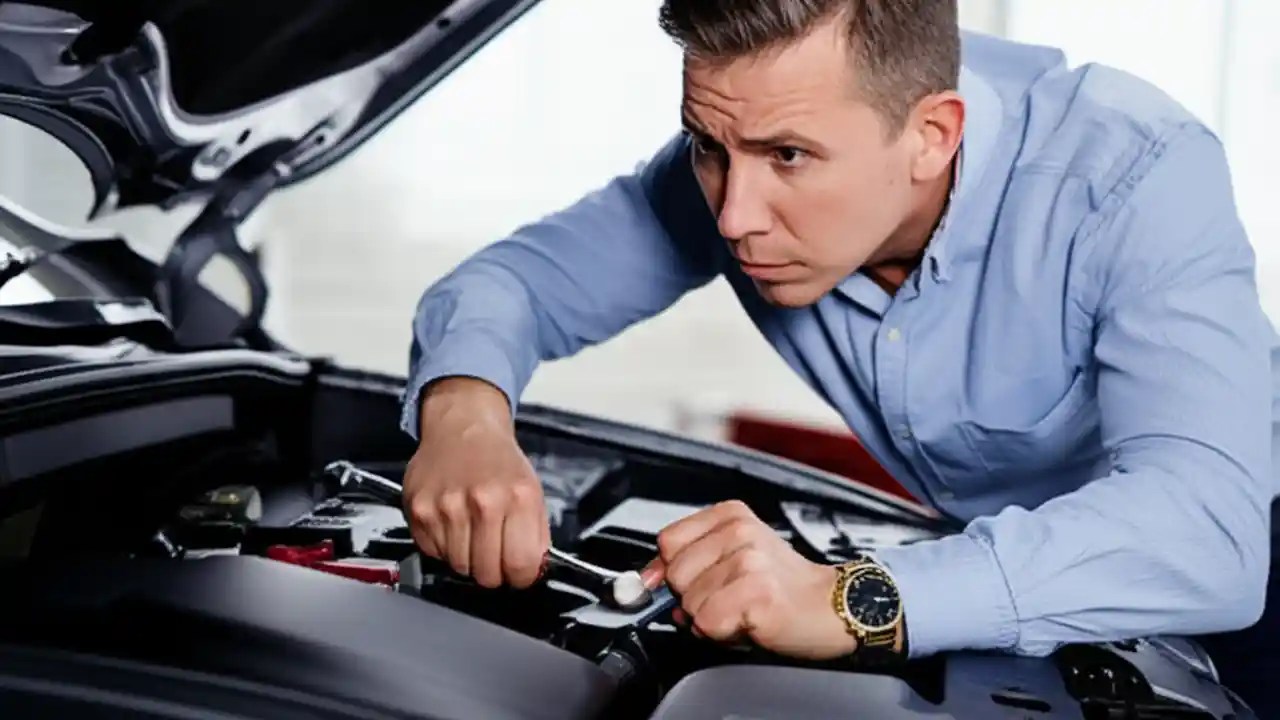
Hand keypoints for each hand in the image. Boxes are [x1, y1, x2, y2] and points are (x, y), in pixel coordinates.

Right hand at [402, 378, 549, 588]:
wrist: (462, 428)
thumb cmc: (498, 460)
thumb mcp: (532, 490)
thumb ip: (536, 535)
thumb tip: (531, 571)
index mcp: (517, 498)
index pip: (520, 565)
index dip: (520, 577)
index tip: (517, 573)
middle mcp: (482, 503)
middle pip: (486, 574)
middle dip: (493, 571)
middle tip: (493, 553)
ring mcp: (447, 507)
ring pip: (458, 567)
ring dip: (467, 558)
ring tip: (471, 531)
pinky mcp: (419, 510)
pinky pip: (433, 553)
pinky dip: (443, 546)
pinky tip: (452, 523)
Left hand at [641, 500, 854, 659]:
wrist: (830, 607)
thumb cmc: (782, 587)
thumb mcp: (732, 559)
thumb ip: (688, 562)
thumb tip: (646, 581)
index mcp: (730, 515)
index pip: (667, 541)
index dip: (670, 571)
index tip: (689, 585)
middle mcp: (739, 532)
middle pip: (674, 574)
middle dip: (693, 598)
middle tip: (727, 600)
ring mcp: (748, 561)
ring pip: (689, 603)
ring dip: (710, 619)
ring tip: (740, 611)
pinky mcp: (756, 593)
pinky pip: (708, 622)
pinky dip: (722, 633)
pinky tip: (746, 623)